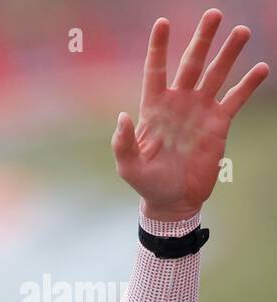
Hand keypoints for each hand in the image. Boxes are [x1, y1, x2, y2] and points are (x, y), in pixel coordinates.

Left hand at [114, 8, 268, 220]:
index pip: (156, 70)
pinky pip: (235, 98)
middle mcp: (178, 103)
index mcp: (154, 108)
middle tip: (214, 13)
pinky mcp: (218, 123)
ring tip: (241, 31)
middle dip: (203, 39)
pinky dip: (248, 84)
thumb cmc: (147, 184)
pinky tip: (261, 68)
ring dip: (229, 53)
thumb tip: (122, 116)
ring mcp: (200, 110)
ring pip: (216, 74)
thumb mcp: (129, 167)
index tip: (163, 22)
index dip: (159, 47)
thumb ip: (123, 143)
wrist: (174, 200)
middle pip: (192, 63)